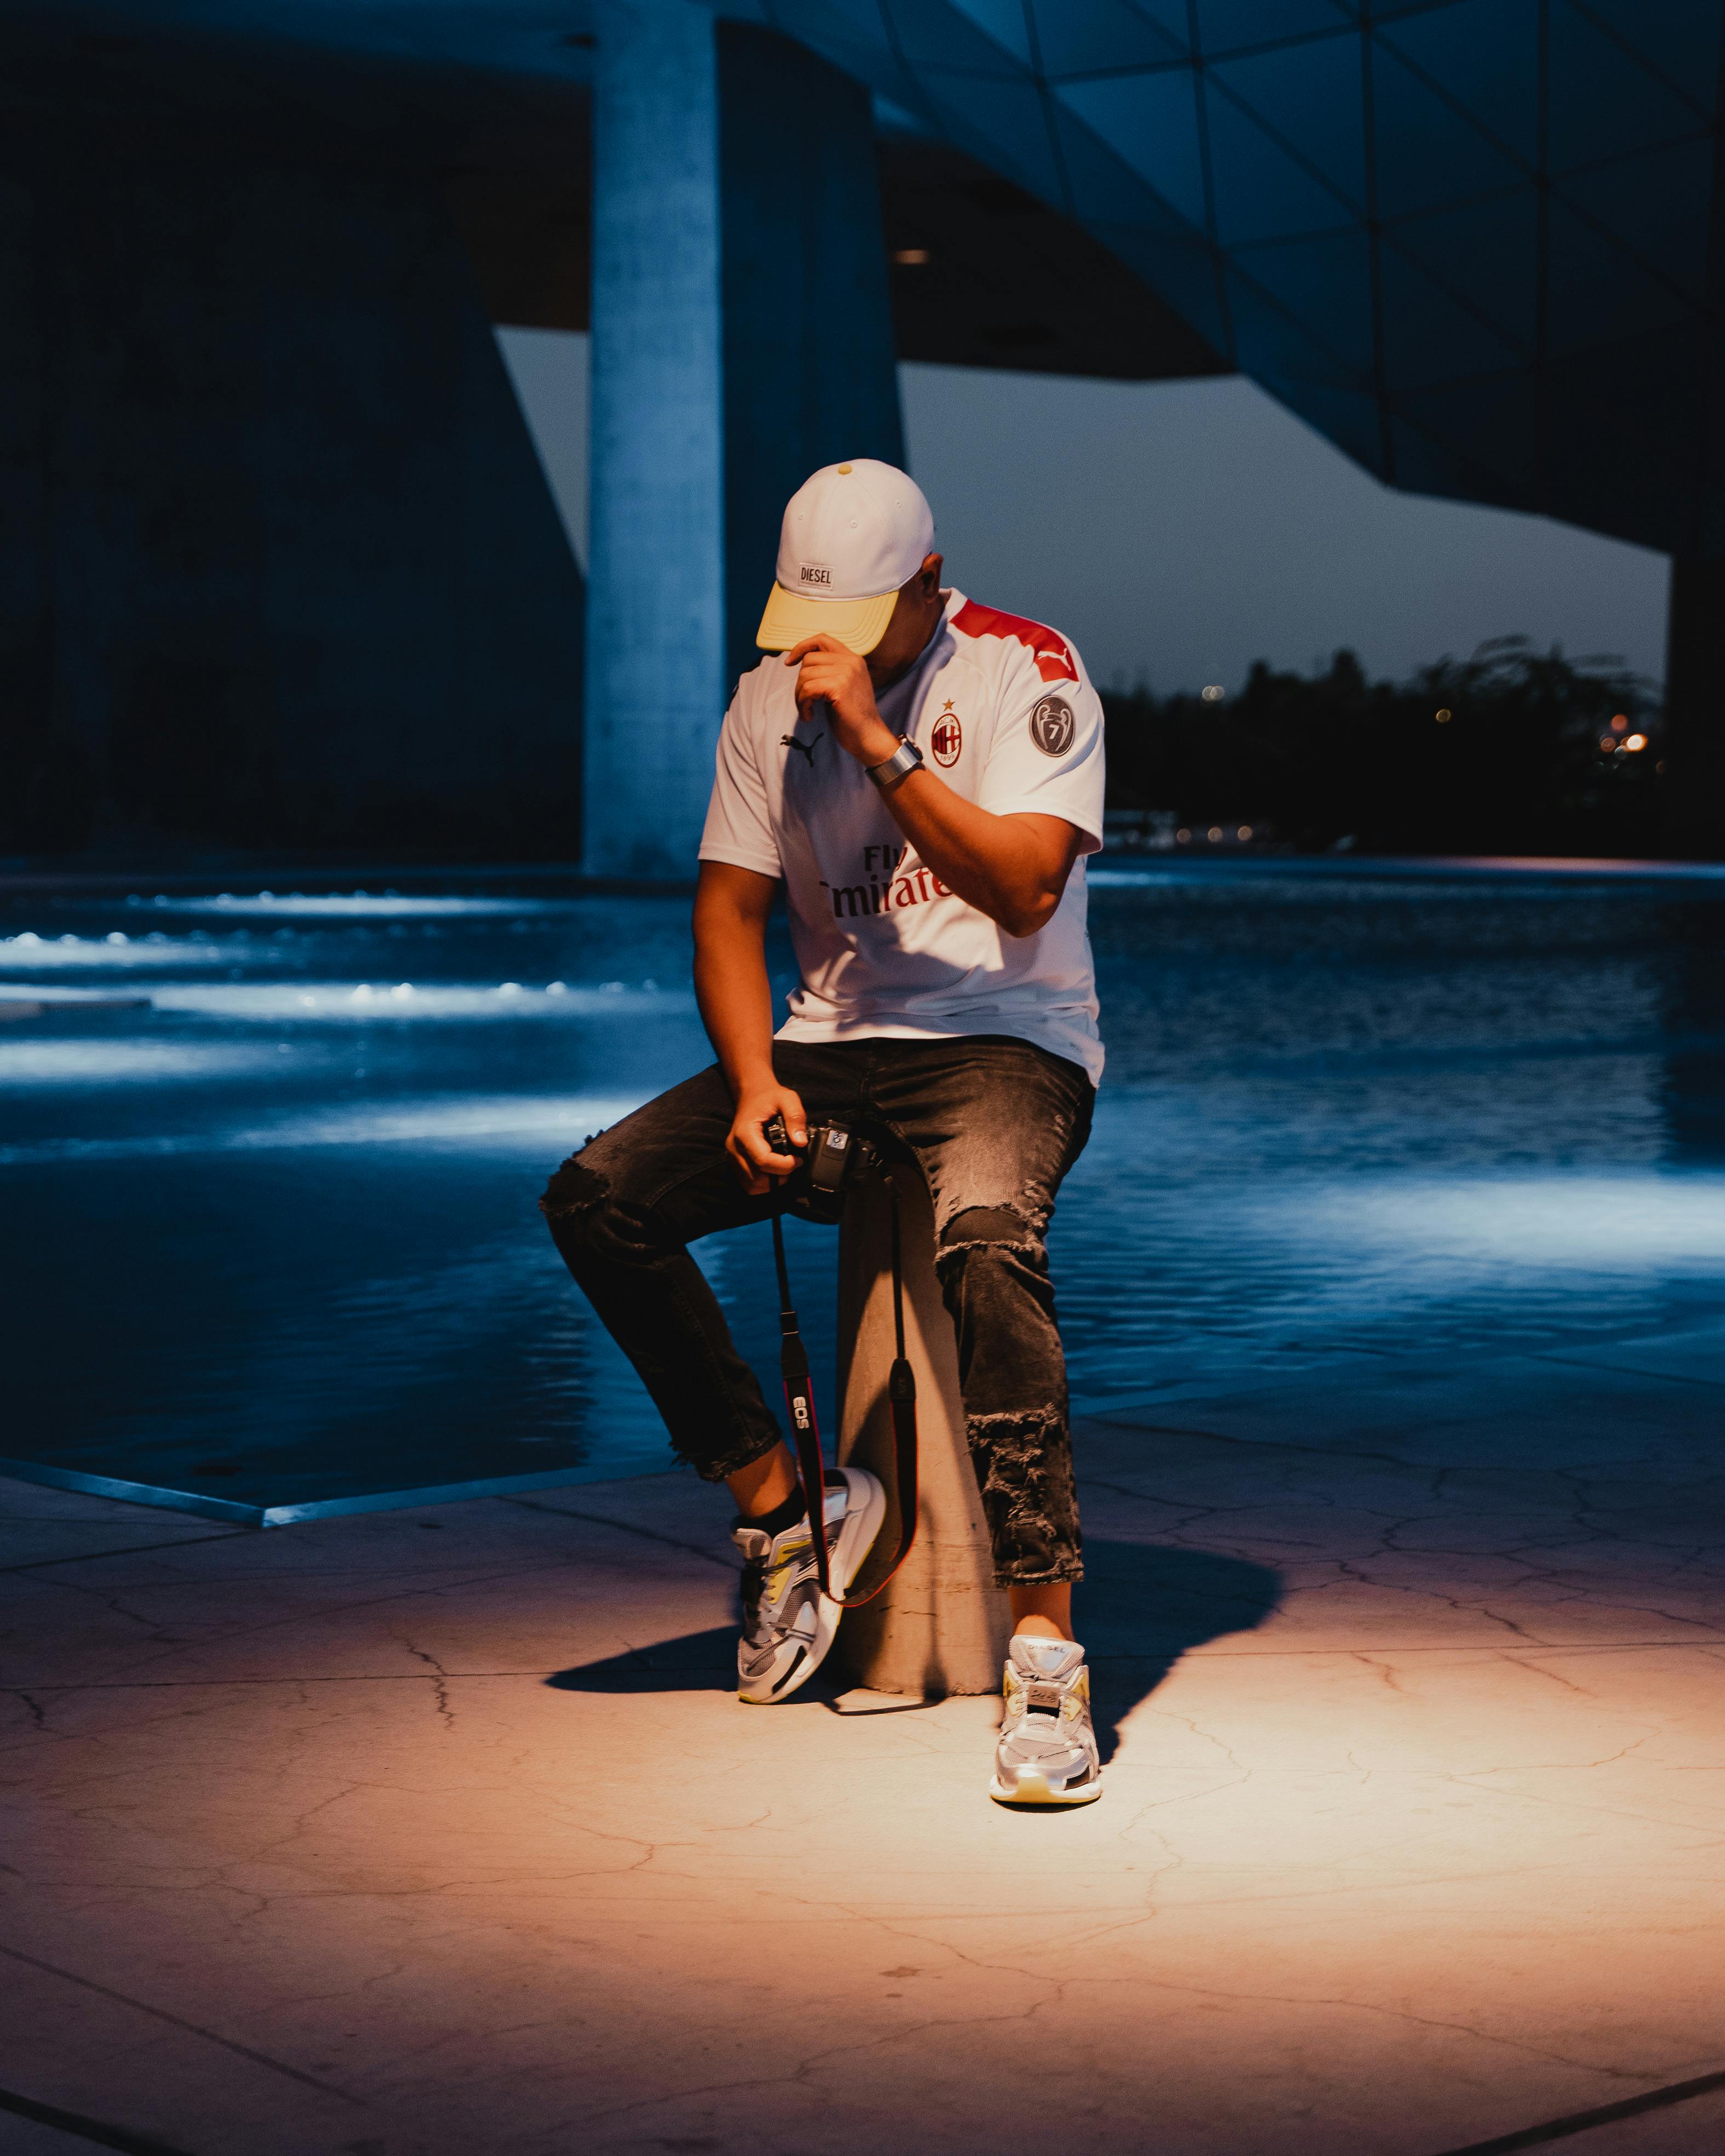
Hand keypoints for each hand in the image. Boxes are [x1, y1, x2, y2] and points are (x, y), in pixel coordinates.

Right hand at [727, 1083, 807, 1195]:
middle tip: (794, 1163)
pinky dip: (764, 1183)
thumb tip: (800, 1142)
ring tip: (784, 1167)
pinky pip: (749, 1184)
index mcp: (745, 1133)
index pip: (763, 1160)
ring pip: (752, 1185)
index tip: (798, 1160)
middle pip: (757, 1177)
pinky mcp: (736, 1163)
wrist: (752, 1095)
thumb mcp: (787, 1098)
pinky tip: (774, 1170)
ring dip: (772, 1182)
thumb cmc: (768, 1097)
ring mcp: (733, 1157)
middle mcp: (735, 1147)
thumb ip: (796, 1117)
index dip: (784, 1165)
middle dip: (780, 1175)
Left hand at [784, 636, 899, 767]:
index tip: (789, 662)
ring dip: (800, 696)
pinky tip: (809, 716)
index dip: (802, 647)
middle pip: (809, 659)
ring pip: (805, 675)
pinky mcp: (839, 687)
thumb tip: (800, 662)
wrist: (868, 736)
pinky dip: (802, 704)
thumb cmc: (852, 716)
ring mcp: (846, 673)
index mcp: (853, 659)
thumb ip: (829, 670)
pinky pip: (807, 690)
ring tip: (807, 711)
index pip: (822, 639)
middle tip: (804, 701)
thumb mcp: (842, 685)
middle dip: (800, 682)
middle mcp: (851, 662)